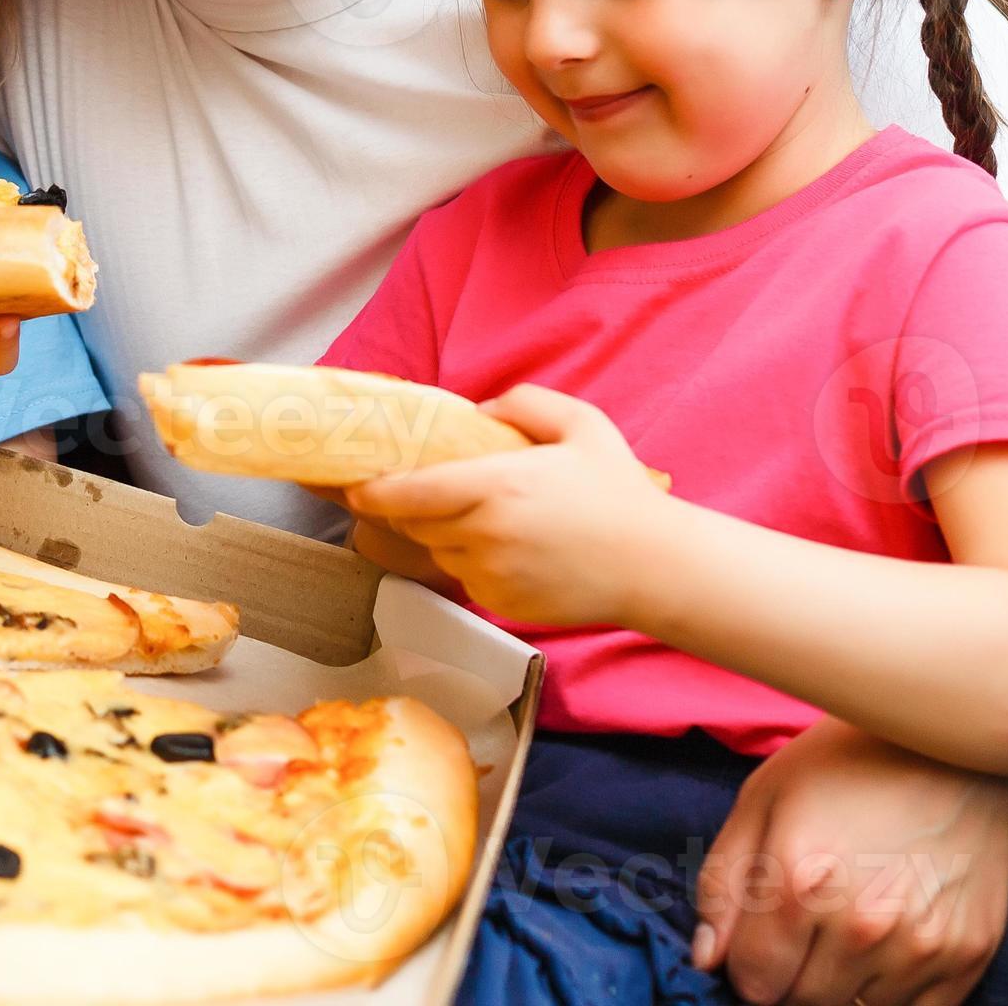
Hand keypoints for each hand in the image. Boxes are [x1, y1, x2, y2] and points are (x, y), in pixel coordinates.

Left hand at [344, 385, 671, 626]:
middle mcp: (484, 534)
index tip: (351, 487)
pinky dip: (473, 562)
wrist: (656, 566)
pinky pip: (468, 579)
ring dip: (445, 534)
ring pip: (441, 552)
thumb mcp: (580, 424)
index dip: (371, 492)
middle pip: (417, 523)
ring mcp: (491, 575)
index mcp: (496, 486)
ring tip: (484, 516)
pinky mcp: (502, 605)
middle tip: (414, 489)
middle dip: (410, 507)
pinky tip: (510, 547)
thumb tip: (478, 409)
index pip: (408, 493)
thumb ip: (524, 402)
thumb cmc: (619, 492)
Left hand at [694, 717, 1007, 1005]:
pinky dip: (892, 993)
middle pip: (803, 1002)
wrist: (957, 742)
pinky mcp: (968, 954)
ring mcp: (922, 944)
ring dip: (842, 984)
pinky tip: (888, 946)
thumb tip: (708, 958)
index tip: (760, 941)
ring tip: (847, 929)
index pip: (755, 981)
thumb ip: (723, 885)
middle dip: (791, 976)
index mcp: (800, 881)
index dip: (749, 966)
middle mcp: (862, 924)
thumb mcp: (763, 799)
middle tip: (803, 933)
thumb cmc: (847, 764)